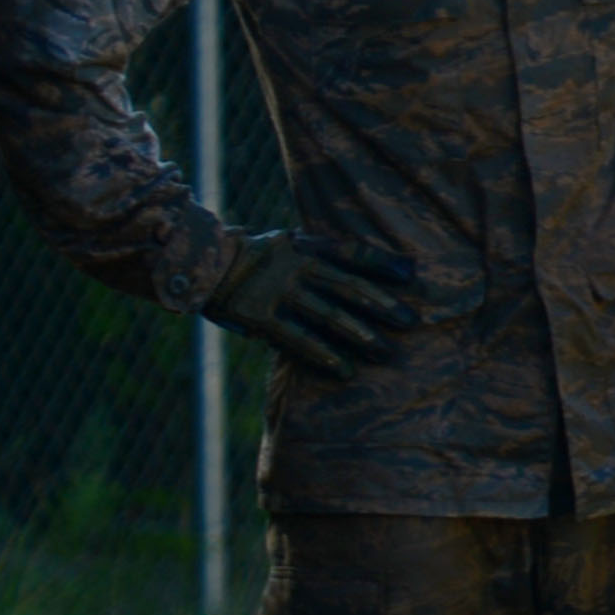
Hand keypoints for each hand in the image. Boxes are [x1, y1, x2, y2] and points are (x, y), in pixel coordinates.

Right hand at [199, 232, 407, 378]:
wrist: (203, 267)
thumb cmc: (257, 260)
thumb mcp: (288, 245)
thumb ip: (320, 256)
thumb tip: (367, 274)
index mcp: (306, 247)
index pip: (352, 253)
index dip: (381, 263)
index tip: (410, 274)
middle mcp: (297, 267)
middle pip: (349, 286)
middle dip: (382, 304)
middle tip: (411, 321)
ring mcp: (279, 291)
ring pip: (329, 314)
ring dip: (361, 334)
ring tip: (386, 351)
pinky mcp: (261, 316)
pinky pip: (298, 338)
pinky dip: (324, 354)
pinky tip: (345, 369)